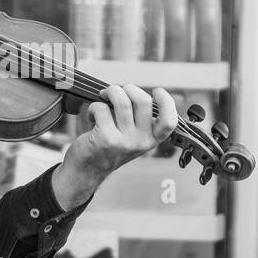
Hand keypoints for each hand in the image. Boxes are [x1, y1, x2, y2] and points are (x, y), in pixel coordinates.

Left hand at [51, 85, 178, 210]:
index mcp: (152, 139)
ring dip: (110, 92)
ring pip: (122, 101)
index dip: (166, 102)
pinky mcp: (107, 139)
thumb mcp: (131, 137)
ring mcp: (125, 141)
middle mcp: (141, 141)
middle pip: (143, 101)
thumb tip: (131, 91)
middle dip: (127, 88)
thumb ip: (138, 118)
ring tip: (103, 97)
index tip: (157, 91)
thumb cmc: (109, 147)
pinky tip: (92, 115)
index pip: (169, 121)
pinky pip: (102, 108)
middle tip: (116, 92)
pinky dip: (94, 106)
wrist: (88, 169)